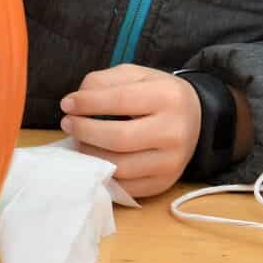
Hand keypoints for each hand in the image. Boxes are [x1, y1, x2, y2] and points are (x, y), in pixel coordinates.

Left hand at [59, 65, 200, 198]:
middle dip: (85, 131)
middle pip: (119, 138)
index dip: (88, 103)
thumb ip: (104, 81)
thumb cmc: (158, 94)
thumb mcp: (136, 75)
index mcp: (168, 97)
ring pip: (120, 167)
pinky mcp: (165, 183)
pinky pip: (126, 187)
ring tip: (78, 142)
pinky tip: (94, 161)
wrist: (196, 118)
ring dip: (90, 155)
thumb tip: (76, 102)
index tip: (66, 104)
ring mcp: (172, 162)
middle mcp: (174, 132)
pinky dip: (103, 176)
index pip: (120, 100)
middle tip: (68, 124)